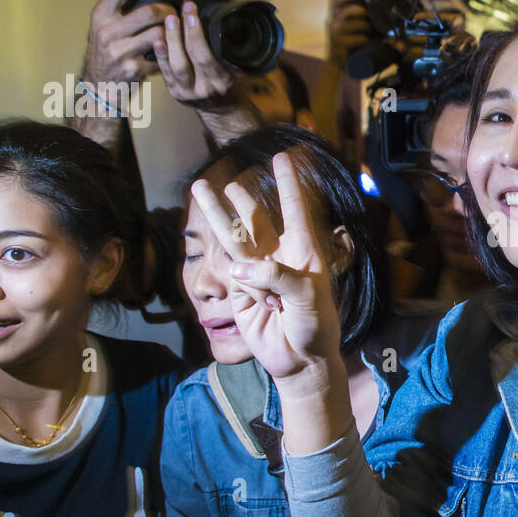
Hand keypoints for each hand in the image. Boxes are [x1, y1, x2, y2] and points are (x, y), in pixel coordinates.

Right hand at [81, 0, 170, 84]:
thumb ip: (120, 11)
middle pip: (149, 10)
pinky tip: (167, 53)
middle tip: (175, 13)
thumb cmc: (106, 53)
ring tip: (175, 32)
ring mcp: (120, 51)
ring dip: (173, 32)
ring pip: (160, 32)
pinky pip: (161, 55)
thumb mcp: (103, 27)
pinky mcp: (133, 69)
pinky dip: (167, 54)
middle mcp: (107, 31)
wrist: (98, 88)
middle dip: (169, 10)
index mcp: (100, 15)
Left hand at [155, 1, 236, 106]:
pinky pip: (165, 71)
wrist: (223, 109)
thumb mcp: (237, 69)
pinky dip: (161, 55)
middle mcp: (203, 88)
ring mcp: (186, 92)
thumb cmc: (230, 85)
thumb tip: (217, 21)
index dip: (197, 33)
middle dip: (182, 32)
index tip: (192, 13)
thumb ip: (226, 51)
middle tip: (178, 12)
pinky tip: (157, 40)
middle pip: (188, 57)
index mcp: (221, 81)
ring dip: (170, 41)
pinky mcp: (174, 91)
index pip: (206, 55)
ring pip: (174, 65)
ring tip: (168, 21)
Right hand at [190, 151, 344, 388]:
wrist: (300, 358)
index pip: (295, 209)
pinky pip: (228, 267)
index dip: (288, 183)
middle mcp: (279, 256)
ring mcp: (257, 272)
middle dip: (242, 198)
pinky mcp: (241, 290)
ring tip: (202, 188)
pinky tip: (212, 240)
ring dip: (218, 213)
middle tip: (227, 178)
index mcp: (304, 251)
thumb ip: (278, 277)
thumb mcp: (308, 297)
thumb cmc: (315, 325)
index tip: (281, 157)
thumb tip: (239, 268)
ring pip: (235, 236)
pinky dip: (221, 253)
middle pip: (257, 218)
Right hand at [326, 0, 370, 65]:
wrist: (336, 64)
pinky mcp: (338, 44)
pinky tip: (367, 40)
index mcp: (334, 16)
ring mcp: (334, 33)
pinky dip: (363, 38)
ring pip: (349, 24)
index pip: (333, 0)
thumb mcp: (348, 29)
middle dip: (358, 10)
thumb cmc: (347, 45)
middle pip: (344, 10)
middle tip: (368, 13)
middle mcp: (331, 22)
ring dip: (364, 25)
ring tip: (371, 28)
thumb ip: (354, 19)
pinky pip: (354, 39)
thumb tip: (372, 10)